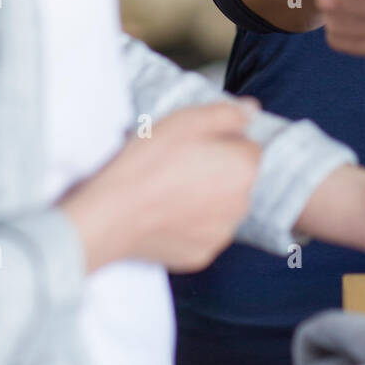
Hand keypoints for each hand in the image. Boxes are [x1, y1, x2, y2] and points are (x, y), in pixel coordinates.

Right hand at [59, 100, 261, 273]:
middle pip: (237, 178)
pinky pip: (203, 232)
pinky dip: (190, 223)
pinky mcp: (200, 255)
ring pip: (221, 207)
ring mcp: (221, 234)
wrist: (113, 213)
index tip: (196, 142)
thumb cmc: (148, 163)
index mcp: (244, 168)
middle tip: (180, 162)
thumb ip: (228, 113)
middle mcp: (241, 205)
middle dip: (217, 169)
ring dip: (206, 197)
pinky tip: (166, 212)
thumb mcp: (188, 120)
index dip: (222, 140)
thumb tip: (251, 110)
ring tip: (170, 188)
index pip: (248, 146)